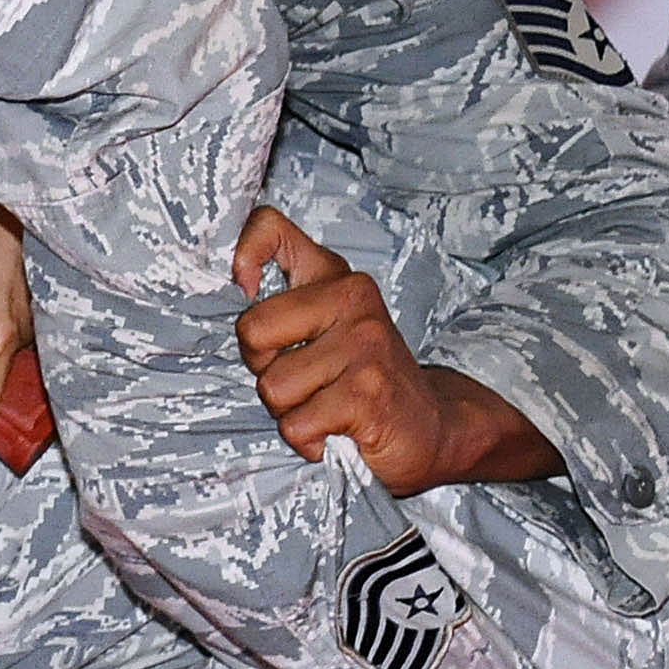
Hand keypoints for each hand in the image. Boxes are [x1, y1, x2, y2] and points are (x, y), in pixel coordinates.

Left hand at [232, 208, 558, 495]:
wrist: (434, 426)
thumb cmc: (365, 379)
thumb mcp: (331, 326)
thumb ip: (286, 303)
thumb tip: (234, 287)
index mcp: (336, 279)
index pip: (270, 228)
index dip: (243, 255)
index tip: (245, 289)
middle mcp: (352, 302)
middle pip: (252, 329)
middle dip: (263, 368)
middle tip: (303, 380)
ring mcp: (364, 347)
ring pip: (272, 387)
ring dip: (290, 411)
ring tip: (326, 406)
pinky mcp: (367, 395)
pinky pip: (296, 425)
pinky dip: (308, 441)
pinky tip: (336, 432)